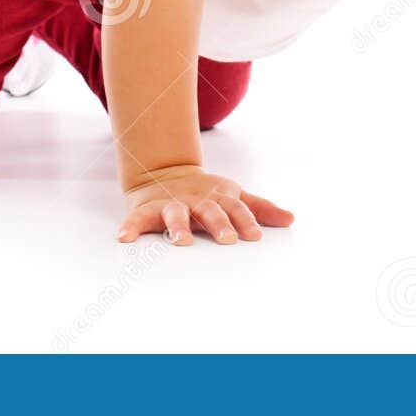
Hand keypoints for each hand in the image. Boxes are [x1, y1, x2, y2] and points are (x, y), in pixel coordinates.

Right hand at [118, 164, 293, 245]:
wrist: (166, 173)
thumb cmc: (206, 194)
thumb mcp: (233, 196)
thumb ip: (259, 208)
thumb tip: (291, 219)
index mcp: (218, 198)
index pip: (235, 208)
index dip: (245, 221)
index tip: (255, 236)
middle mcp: (196, 200)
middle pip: (209, 211)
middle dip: (218, 223)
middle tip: (227, 239)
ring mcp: (171, 204)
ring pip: (175, 214)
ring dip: (179, 227)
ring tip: (181, 242)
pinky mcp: (147, 209)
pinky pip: (136, 219)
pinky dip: (130, 226)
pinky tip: (124, 238)